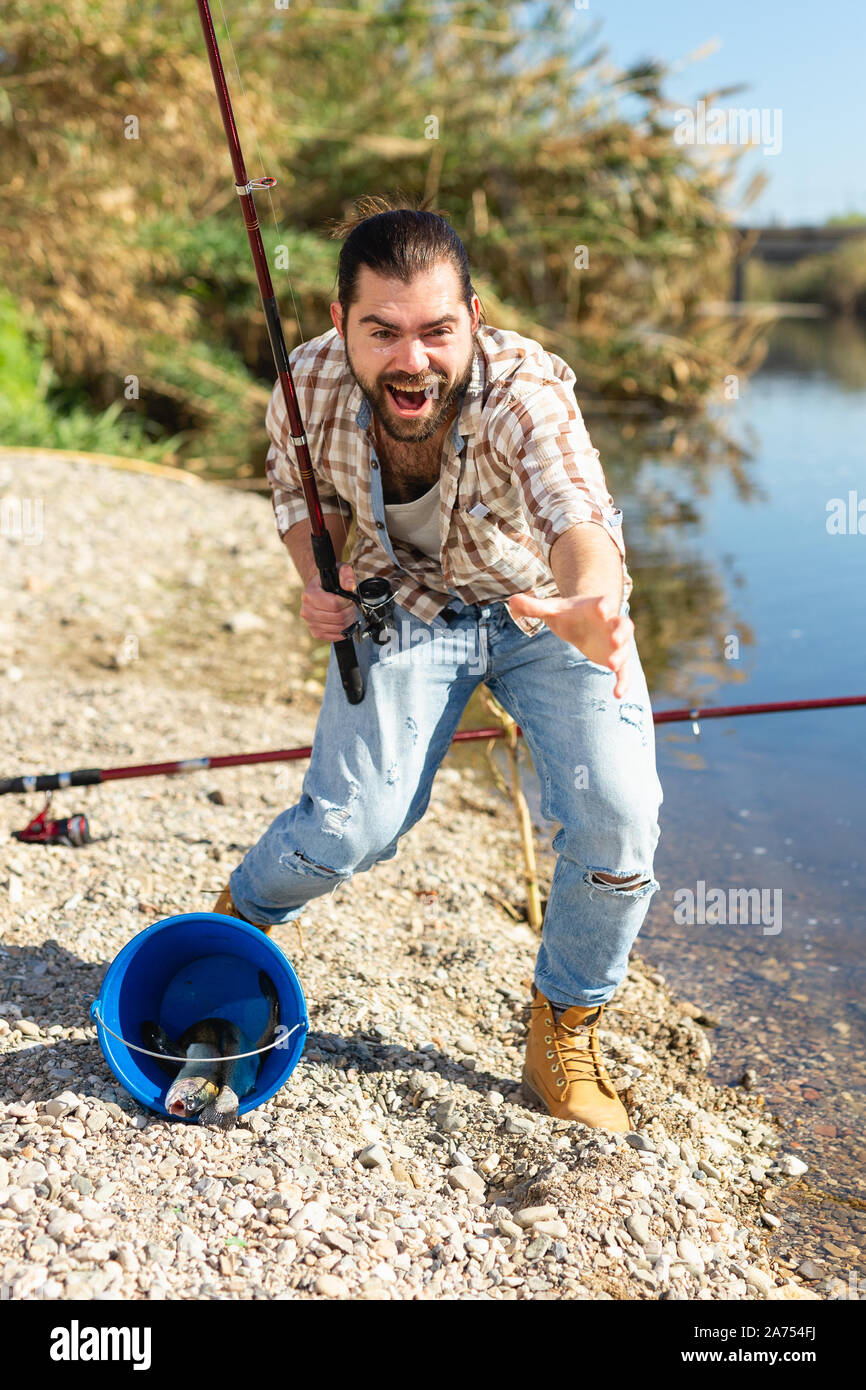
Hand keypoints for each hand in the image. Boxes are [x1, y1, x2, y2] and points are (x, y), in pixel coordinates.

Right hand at [300, 563, 357, 640]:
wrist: (320, 590)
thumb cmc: (330, 581)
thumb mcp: (339, 571)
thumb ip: (346, 575)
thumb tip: (349, 586)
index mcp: (309, 594)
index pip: (334, 604)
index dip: (347, 602)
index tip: (349, 597)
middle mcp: (306, 610)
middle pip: (338, 617)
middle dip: (350, 611)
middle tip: (350, 605)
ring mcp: (310, 623)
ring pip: (339, 627)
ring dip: (348, 620)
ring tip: (347, 611)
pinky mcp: (316, 633)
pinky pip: (335, 636)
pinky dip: (344, 630)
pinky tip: (343, 621)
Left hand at [507, 591, 633, 697]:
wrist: (585, 620)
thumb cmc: (568, 614)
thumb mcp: (552, 609)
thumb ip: (534, 606)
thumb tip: (511, 601)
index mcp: (597, 607)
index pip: (605, 603)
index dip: (605, 605)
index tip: (602, 610)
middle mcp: (611, 623)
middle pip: (623, 625)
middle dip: (621, 633)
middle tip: (615, 641)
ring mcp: (616, 641)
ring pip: (625, 647)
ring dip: (621, 655)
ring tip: (612, 666)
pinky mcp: (615, 657)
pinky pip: (624, 670)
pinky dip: (623, 681)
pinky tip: (617, 695)